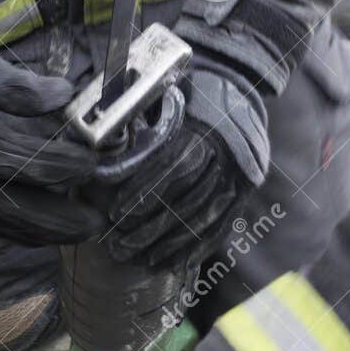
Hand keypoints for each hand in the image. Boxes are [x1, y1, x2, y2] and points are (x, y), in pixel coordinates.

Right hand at [0, 34, 105, 245]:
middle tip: (95, 220)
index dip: (56, 163)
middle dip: (55, 217)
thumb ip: (18, 85)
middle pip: (8, 204)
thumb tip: (64, 95)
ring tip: (80, 232)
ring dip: (41, 232)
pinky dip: (17, 230)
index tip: (89, 162)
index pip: (15, 158)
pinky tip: (45, 232)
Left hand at [105, 67, 269, 269]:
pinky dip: (199, 247)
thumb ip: (140, 119)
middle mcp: (230, 151)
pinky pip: (223, 224)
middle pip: (188, 197)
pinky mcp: (247, 189)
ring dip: (171, 244)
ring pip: (205, 216)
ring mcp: (243, 172)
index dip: (143, 191)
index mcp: (209, 123)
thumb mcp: (164, 92)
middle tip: (119, 247)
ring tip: (142, 260)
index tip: (115, 212)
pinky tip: (175, 264)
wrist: (238, 86)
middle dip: (151, 227)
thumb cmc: (187, 90)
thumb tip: (103, 151)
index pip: (174, 165)